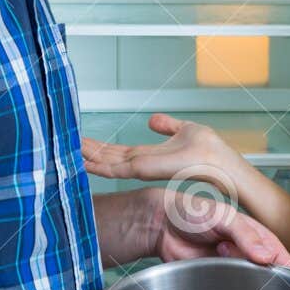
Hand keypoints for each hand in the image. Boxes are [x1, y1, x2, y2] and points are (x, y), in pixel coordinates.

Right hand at [83, 114, 235, 186]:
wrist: (224, 166)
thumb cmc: (213, 154)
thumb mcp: (187, 131)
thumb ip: (168, 127)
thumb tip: (151, 120)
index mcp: (151, 156)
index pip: (120, 152)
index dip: (101, 148)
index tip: (82, 141)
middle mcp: (145, 163)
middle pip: (110, 158)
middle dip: (89, 152)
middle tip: (66, 145)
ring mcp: (144, 168)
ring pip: (109, 163)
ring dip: (88, 156)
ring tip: (68, 150)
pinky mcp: (147, 170)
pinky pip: (118, 168)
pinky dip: (99, 165)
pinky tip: (84, 161)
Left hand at [149, 186, 289, 274]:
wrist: (161, 225)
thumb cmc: (194, 211)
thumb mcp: (224, 216)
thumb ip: (246, 234)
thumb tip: (266, 256)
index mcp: (256, 236)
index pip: (281, 256)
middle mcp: (247, 254)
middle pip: (266, 274)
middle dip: (259, 275)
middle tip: (234, 258)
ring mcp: (231, 268)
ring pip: (247, 285)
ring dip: (238, 280)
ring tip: (218, 256)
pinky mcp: (215, 279)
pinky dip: (226, 289)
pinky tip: (217, 280)